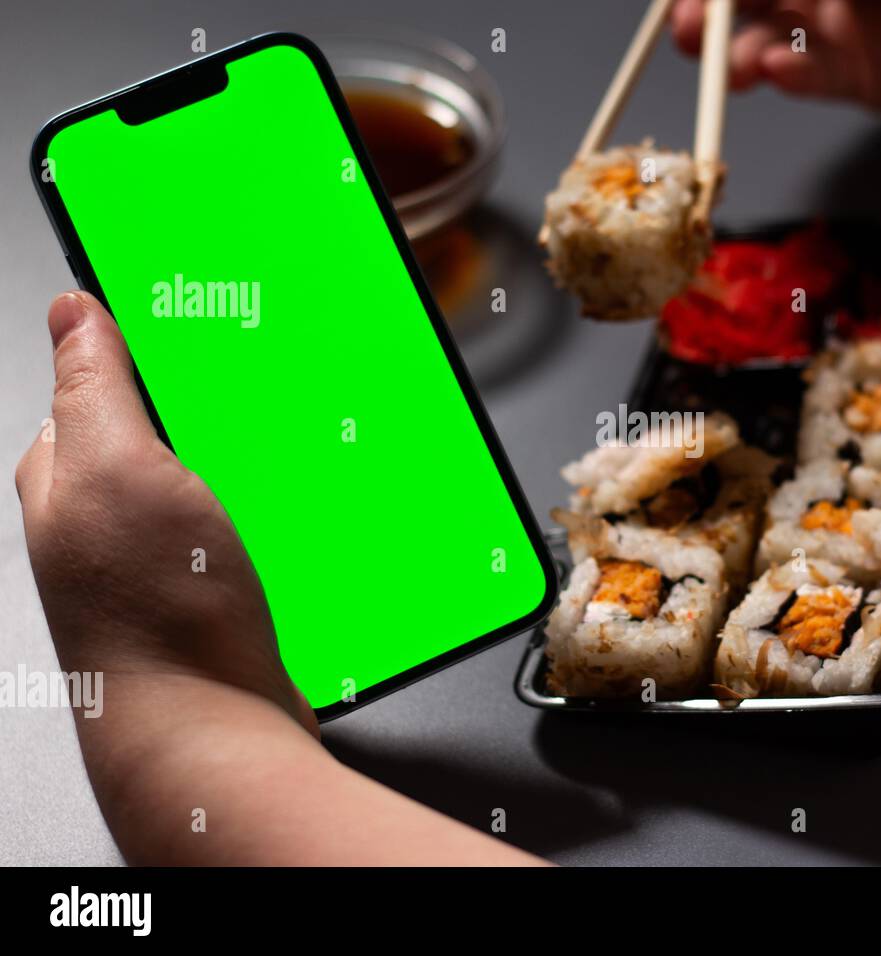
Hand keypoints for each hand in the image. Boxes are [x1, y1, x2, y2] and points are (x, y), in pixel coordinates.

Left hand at [13, 292, 539, 864]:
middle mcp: (117, 503)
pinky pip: (263, 518)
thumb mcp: (113, 470)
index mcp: (77, 464)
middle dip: (238, 402)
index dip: (168, 330)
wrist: (211, 728)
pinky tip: (315, 514)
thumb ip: (93, 387)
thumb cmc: (150, 616)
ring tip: (308, 465)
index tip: (228, 300)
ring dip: (277, 458)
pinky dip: (293, 508)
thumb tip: (73, 311)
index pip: (118, 365)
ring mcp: (171, 546)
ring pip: (235, 466)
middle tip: (283, 401)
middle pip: (187, 414)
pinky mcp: (220, 579)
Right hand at [671, 0, 880, 109]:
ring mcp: (831, 35)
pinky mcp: (857, 78)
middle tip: (687, 33)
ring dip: (738, 57)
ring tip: (734, 63)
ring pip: (764, 48)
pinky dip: (792, 77)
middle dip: (702, 23)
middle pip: (735, 9)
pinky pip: (811, 80)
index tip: (684, 2)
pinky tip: (780, 68)